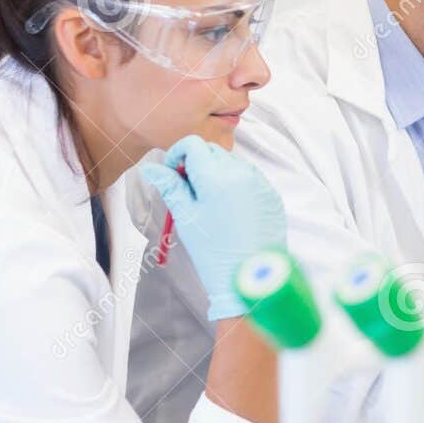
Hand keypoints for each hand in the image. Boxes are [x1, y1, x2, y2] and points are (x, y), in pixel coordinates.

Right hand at [138, 135, 286, 320]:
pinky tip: (230, 209)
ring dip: (217, 172)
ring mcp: (261, 183)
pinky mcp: (272, 196)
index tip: (172, 172)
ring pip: (233, 163)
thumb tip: (151, 168)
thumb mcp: (186, 217)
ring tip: (210, 203)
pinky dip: (237, 184)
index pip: (194, 144)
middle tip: (188, 191)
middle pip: (213, 151)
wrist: (251, 277)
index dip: (178, 154)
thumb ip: (170, 186)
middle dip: (197, 164)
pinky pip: (250, 178)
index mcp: (217, 177)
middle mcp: (243, 174)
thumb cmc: (214, 251)